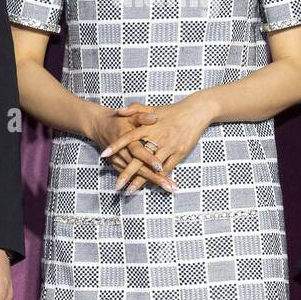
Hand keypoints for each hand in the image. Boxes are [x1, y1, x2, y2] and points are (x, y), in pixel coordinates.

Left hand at [98, 96, 214, 192]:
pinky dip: (158, 178)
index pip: (128, 137)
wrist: (195, 112)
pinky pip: (167, 168)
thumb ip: (134, 109)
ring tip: (130, 191)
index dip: (116, 146)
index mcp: (148, 126)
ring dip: (141, 180)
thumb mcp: (152, 108)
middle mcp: (157, 137)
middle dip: (127, 172)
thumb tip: (118, 111)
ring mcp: (169, 146)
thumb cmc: (172, 111)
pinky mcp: (179, 152)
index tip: (104, 155)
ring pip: (153, 167)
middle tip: (117, 185)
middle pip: (139, 157)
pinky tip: (150, 187)